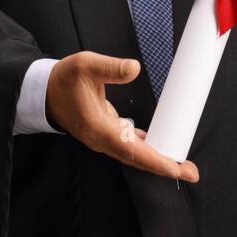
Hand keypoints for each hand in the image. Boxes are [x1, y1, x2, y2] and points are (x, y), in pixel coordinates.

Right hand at [46, 51, 200, 182]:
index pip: (131, 150)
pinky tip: (160, 148)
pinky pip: (129, 147)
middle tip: (191, 171)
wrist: (44, 92)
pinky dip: (146, 150)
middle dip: (164, 166)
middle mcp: (102, 140)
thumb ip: (111, 68)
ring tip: (182, 163)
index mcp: (98, 127)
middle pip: (137, 159)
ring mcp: (103, 140)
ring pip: (134, 155)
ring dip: (158, 160)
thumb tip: (134, 68)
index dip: (155, 160)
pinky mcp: (105, 134)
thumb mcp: (86, 65)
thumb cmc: (64, 80)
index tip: (175, 167)